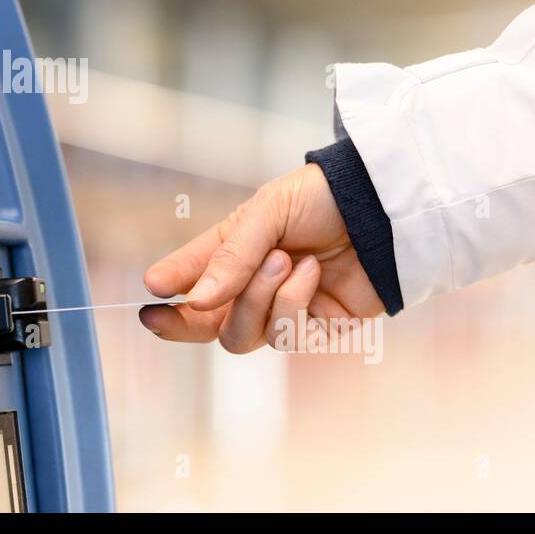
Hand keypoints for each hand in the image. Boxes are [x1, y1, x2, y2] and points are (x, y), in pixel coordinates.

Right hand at [140, 163, 383, 352]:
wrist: (386, 206)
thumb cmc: (323, 196)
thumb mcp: (266, 210)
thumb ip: (230, 255)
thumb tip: (196, 298)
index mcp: (235, 252)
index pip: (193, 282)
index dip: (169, 299)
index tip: (148, 302)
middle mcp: (256, 287)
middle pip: (208, 325)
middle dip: (188, 323)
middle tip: (181, 308)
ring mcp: (287, 311)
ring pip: (241, 335)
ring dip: (258, 297)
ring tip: (285, 260)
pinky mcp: (319, 330)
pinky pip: (286, 338)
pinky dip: (293, 304)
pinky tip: (312, 274)